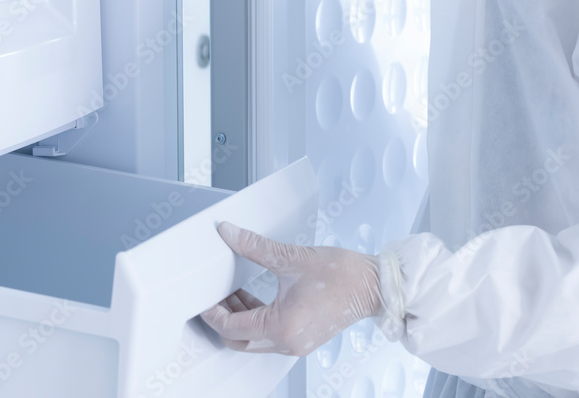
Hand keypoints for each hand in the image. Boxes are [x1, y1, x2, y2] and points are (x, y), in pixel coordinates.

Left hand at [199, 221, 383, 355]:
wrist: (375, 285)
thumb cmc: (343, 275)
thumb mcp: (291, 257)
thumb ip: (254, 246)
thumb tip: (230, 234)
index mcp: (281, 327)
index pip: (231, 328)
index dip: (212, 312)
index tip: (203, 297)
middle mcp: (287, 342)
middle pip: (239, 340)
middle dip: (223, 317)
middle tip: (213, 296)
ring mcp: (296, 344)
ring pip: (253, 339)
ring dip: (239, 317)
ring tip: (230, 292)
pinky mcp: (302, 338)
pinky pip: (269, 336)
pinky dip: (256, 318)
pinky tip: (252, 297)